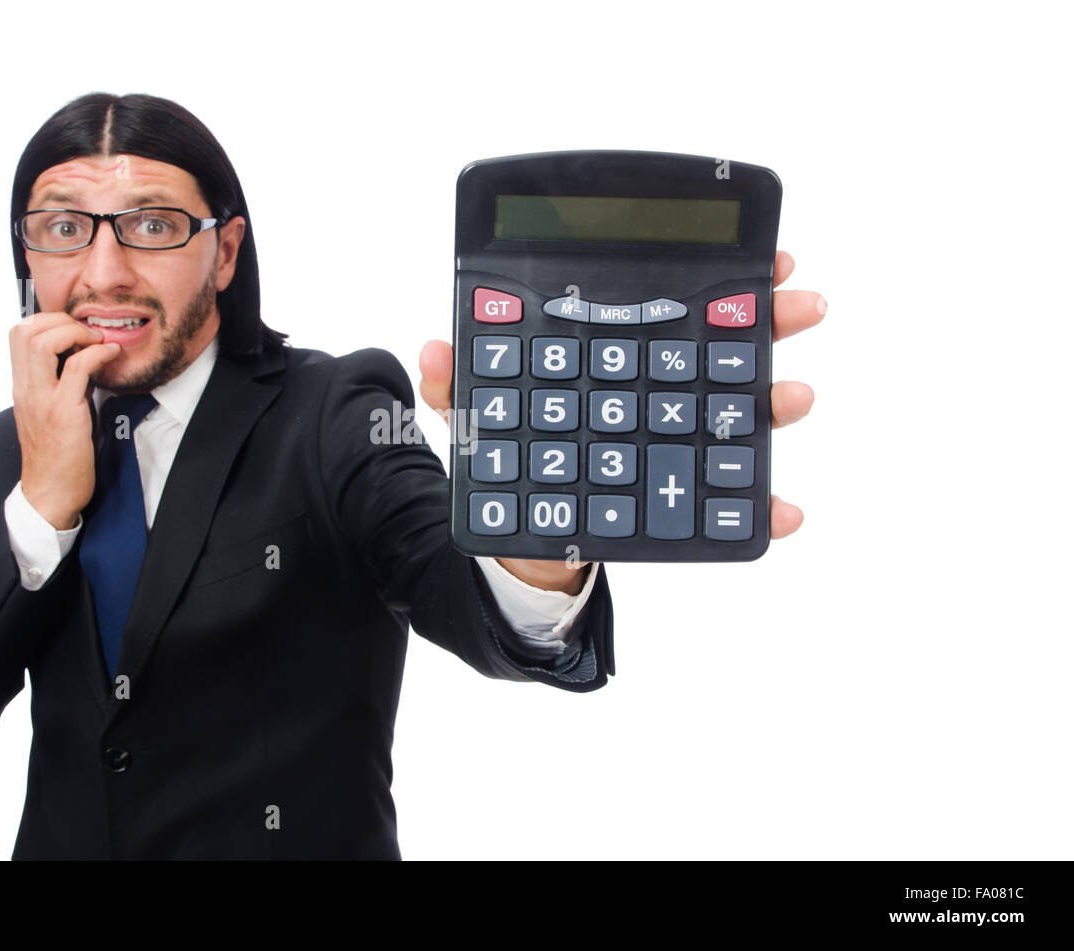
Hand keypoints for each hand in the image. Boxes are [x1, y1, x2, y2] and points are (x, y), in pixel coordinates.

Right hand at [9, 312, 122, 529]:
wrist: (50, 493)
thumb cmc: (55, 456)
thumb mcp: (48, 412)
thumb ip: (58, 385)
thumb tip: (82, 361)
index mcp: (21, 387)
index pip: (17, 334)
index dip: (47, 321)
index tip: (74, 331)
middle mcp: (25, 389)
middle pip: (23, 330)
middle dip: (59, 318)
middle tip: (86, 331)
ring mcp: (42, 400)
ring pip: (43, 342)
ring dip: (76, 332)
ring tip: (97, 341)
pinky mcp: (64, 413)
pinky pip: (78, 367)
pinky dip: (98, 353)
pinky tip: (112, 356)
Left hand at [418, 250, 823, 587]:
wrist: (521, 541)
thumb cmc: (510, 460)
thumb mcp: (475, 419)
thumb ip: (457, 386)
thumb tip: (433, 351)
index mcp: (615, 355)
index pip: (668, 304)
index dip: (716, 277)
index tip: (761, 261)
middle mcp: (655, 393)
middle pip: (721, 348)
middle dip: (769, 321)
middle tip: (803, 305)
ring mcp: (671, 445)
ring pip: (736, 416)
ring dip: (774, 403)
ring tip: (795, 395)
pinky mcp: (678, 502)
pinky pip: (728, 505)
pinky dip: (759, 509)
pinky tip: (783, 511)